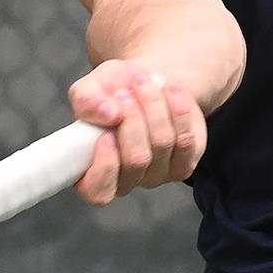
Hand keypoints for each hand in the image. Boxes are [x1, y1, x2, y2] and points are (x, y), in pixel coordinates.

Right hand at [67, 58, 207, 205]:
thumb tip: (108, 114)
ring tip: (144, 82)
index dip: (104, 166)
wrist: (145, 83)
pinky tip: (170, 90)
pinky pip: (186, 140)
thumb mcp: (88, 88)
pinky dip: (179, 109)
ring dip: (154, 105)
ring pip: (162, 143)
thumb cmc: (110, 92)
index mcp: (92, 172)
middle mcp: (125, 180)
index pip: (98, 191)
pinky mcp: (183, 164)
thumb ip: (86, 101)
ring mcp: (156, 176)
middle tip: (124, 92)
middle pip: (136, 159)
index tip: (106, 135)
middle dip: (132, 118)